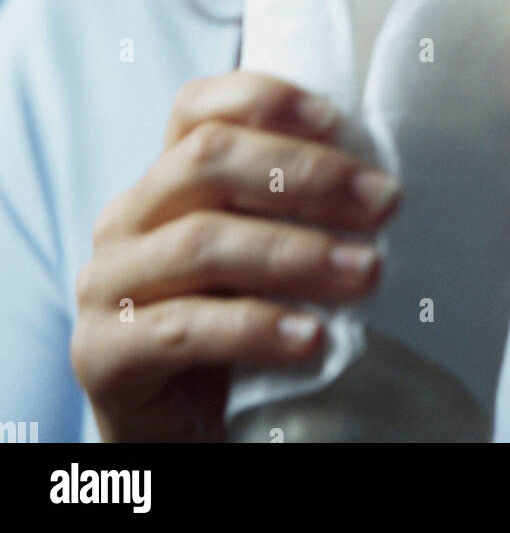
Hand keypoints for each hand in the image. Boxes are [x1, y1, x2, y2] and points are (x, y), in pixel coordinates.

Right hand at [71, 71, 401, 441]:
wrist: (175, 434)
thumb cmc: (232, 328)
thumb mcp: (259, 257)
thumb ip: (287, 210)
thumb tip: (382, 179)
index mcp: (163, 182)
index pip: (197, 107)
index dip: (263, 99)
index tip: (338, 120)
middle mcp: (126, 219)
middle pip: (206, 161)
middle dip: (304, 174)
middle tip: (384, 200)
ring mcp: (106, 284)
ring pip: (202, 242)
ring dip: (296, 253)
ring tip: (368, 273)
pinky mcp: (102, 354)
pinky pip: (184, 328)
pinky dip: (256, 328)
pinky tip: (313, 340)